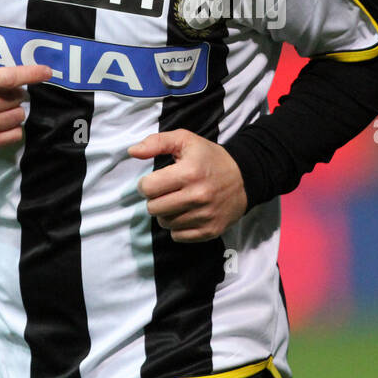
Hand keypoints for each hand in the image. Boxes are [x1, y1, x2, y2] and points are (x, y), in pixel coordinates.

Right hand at [0, 24, 52, 148]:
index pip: (8, 78)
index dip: (31, 74)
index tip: (48, 71)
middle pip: (16, 99)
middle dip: (18, 92)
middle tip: (7, 89)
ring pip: (16, 118)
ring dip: (17, 109)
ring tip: (5, 104)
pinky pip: (11, 137)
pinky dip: (15, 128)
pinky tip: (6, 120)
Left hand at [129, 129, 247, 242]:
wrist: (245, 177)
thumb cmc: (210, 158)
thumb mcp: (185, 140)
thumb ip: (157, 142)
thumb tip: (132, 152)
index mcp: (189, 172)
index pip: (148, 188)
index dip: (146, 184)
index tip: (154, 181)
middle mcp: (197, 196)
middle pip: (153, 208)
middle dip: (155, 199)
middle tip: (165, 192)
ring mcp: (205, 216)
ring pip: (165, 223)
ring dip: (166, 213)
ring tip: (177, 202)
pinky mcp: (210, 231)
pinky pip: (178, 237)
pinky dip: (178, 227)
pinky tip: (186, 214)